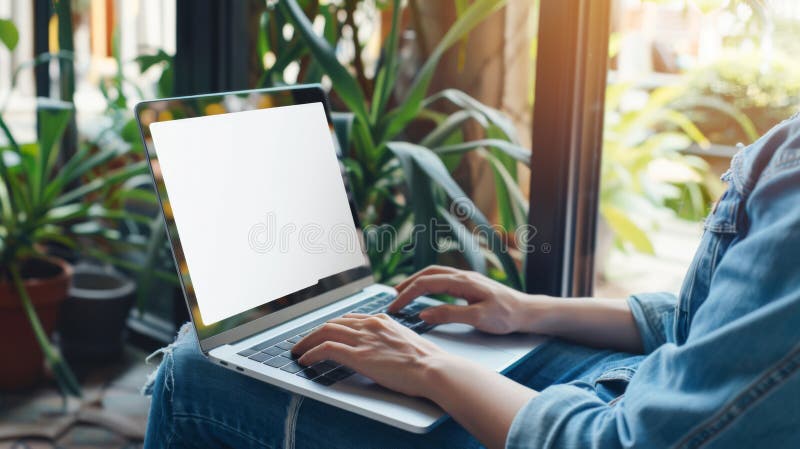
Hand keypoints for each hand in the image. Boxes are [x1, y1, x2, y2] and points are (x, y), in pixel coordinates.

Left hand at [292, 313, 453, 397]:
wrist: (433, 368)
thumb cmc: (426, 361)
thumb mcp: (407, 342)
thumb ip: (390, 340)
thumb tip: (383, 350)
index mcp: (382, 320)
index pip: (349, 318)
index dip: (333, 326)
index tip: (324, 333)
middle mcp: (370, 324)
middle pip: (333, 323)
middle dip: (314, 332)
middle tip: (304, 342)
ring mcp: (363, 339)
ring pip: (325, 332)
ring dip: (307, 342)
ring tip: (298, 351)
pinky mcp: (358, 355)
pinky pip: (326, 349)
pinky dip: (311, 353)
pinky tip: (305, 360)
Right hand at [388, 265, 528, 333]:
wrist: (527, 312)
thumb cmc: (506, 316)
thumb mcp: (477, 318)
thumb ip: (449, 315)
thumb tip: (423, 314)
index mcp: (462, 282)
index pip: (425, 284)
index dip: (407, 295)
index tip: (394, 307)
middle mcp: (462, 276)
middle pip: (427, 274)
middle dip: (407, 285)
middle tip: (392, 298)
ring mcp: (466, 279)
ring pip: (434, 275)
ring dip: (417, 282)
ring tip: (403, 294)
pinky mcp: (470, 285)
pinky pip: (443, 279)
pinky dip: (428, 284)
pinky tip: (426, 293)